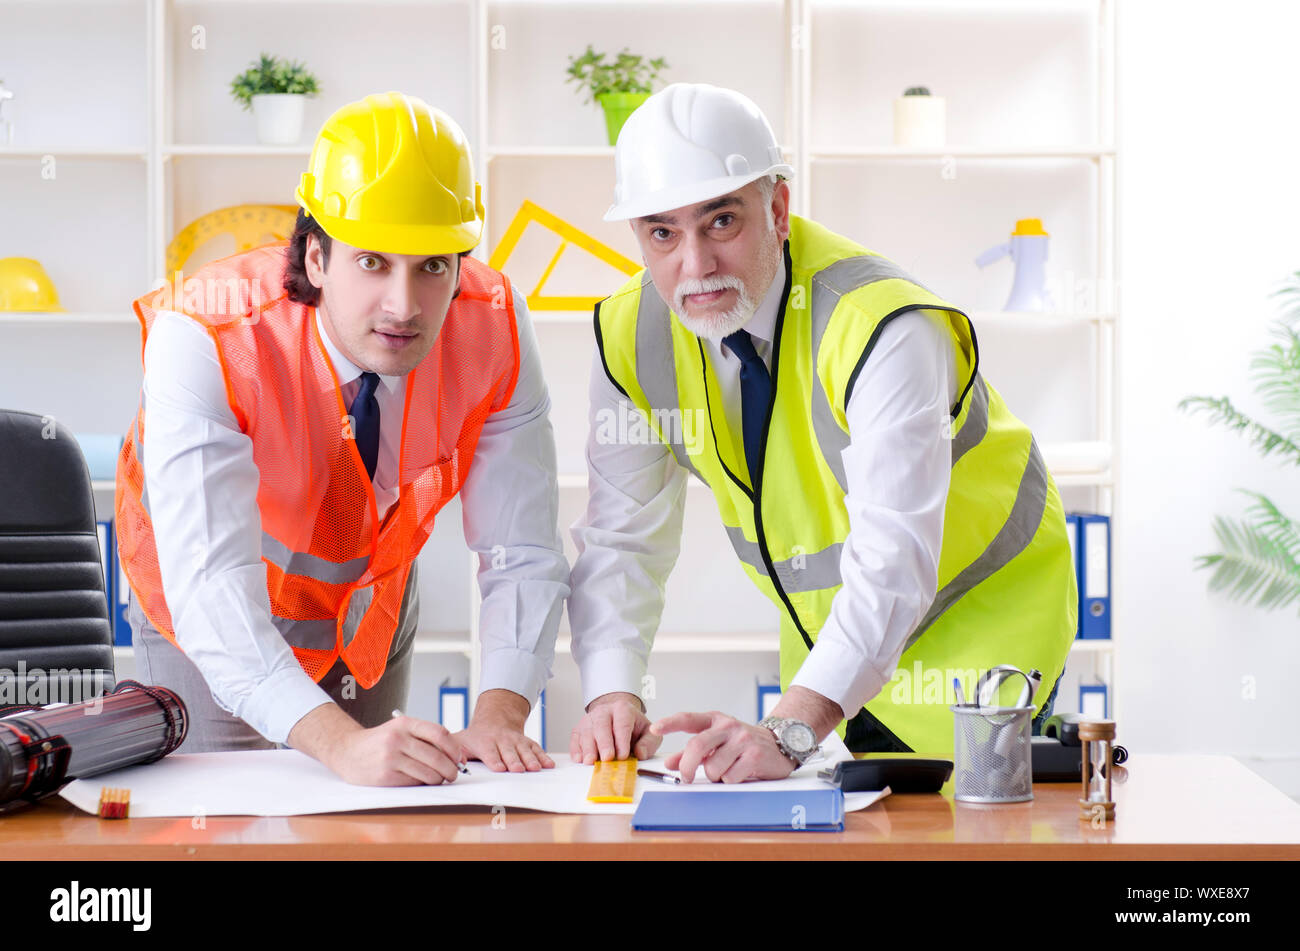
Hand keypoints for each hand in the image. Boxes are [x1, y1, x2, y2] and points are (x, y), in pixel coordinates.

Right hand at [289, 703, 465, 786]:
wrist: (347, 751)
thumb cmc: (380, 742)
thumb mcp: (400, 729)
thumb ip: (424, 738)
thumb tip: (456, 754)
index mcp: (405, 724)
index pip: (440, 734)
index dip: (455, 748)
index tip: (460, 758)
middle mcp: (398, 738)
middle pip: (437, 757)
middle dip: (451, 769)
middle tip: (454, 774)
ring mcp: (391, 757)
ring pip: (428, 773)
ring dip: (439, 779)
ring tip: (438, 779)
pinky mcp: (385, 775)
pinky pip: (414, 782)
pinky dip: (422, 784)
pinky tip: (420, 780)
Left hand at [455, 688, 553, 772]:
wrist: (495, 719)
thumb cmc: (476, 736)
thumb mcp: (461, 739)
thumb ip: (452, 750)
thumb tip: (446, 759)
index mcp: (485, 741)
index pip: (490, 752)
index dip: (495, 760)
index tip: (500, 768)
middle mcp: (502, 741)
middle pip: (509, 752)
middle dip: (514, 761)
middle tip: (519, 769)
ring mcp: (516, 741)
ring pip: (524, 750)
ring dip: (531, 759)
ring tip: (536, 768)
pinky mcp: (527, 742)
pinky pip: (536, 748)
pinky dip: (543, 756)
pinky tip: (548, 764)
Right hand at [570, 691, 661, 763]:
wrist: (617, 717)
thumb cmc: (633, 727)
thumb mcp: (648, 732)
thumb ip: (649, 742)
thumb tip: (640, 753)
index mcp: (623, 709)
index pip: (622, 724)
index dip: (622, 740)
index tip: (623, 755)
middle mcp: (604, 711)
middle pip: (602, 726)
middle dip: (604, 743)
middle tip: (607, 758)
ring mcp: (590, 719)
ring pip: (587, 732)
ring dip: (588, 748)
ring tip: (591, 761)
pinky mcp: (579, 728)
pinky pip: (575, 738)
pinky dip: (576, 749)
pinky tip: (580, 759)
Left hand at [651, 711, 796, 783]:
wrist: (779, 744)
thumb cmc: (742, 744)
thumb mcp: (716, 743)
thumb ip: (692, 752)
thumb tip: (669, 763)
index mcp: (715, 720)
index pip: (688, 718)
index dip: (670, 723)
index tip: (654, 729)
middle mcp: (728, 726)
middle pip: (697, 746)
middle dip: (687, 766)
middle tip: (685, 778)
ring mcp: (742, 739)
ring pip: (713, 767)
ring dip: (715, 776)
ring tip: (727, 769)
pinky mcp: (754, 755)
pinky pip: (730, 777)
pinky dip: (731, 780)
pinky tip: (740, 772)